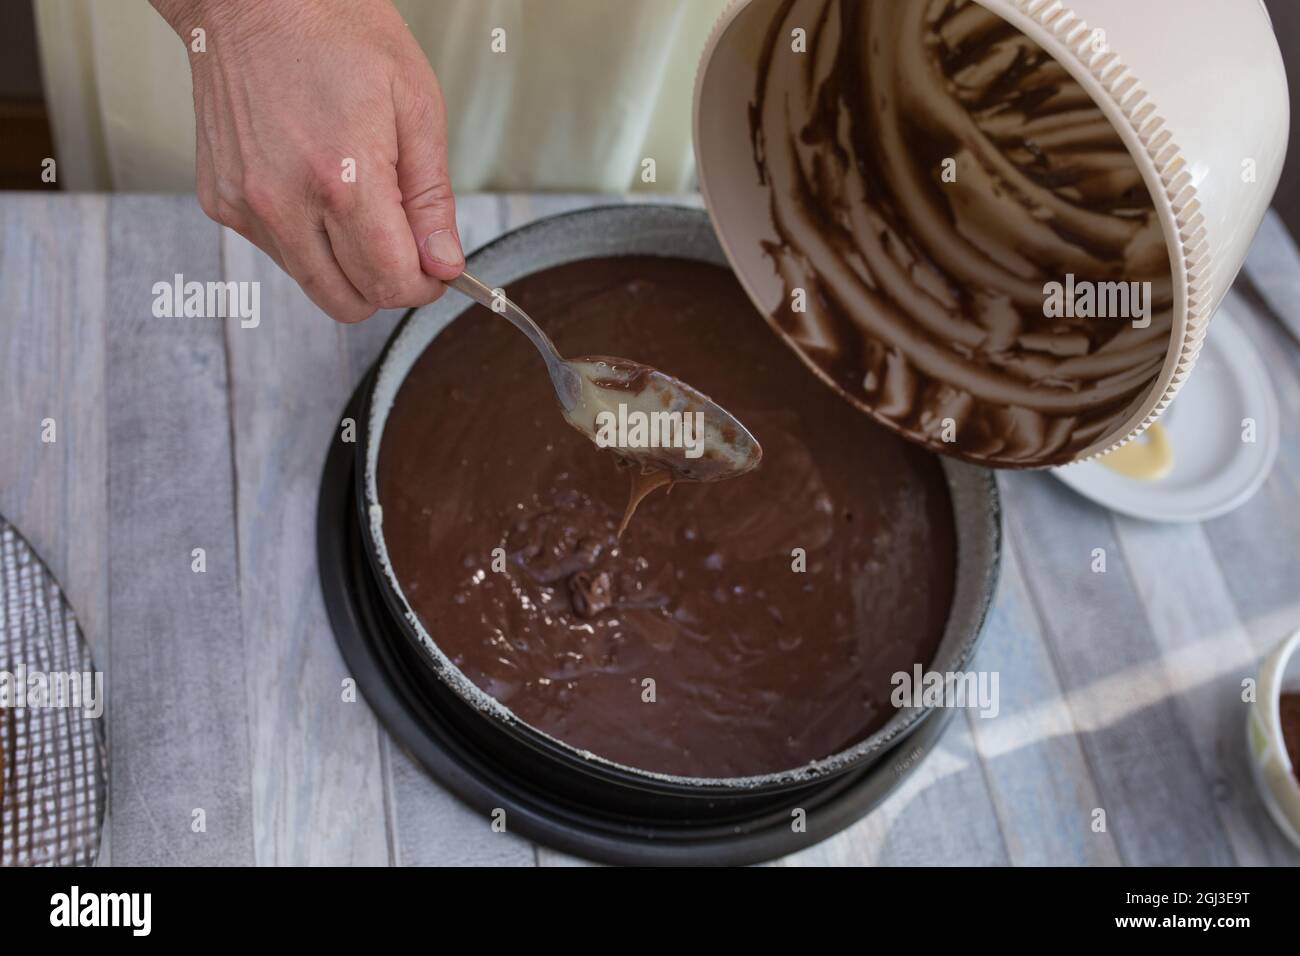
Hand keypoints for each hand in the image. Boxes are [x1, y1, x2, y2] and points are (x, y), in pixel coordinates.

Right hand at [152, 0, 462, 322]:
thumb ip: (432, 198)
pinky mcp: (222, 202)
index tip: (435, 266)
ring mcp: (246, 205)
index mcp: (340, 178)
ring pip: (314, 285)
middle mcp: (284, 201)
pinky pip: (279, 254)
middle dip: (388, 284)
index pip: (390, 282)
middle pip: (350, 300)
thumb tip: (444, 263)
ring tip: (359, 206)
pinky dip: (309, 241)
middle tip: (404, 244)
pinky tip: (317, 191)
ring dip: (347, 266)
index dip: (424, 284)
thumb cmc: (334, 31)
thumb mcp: (415, 106)